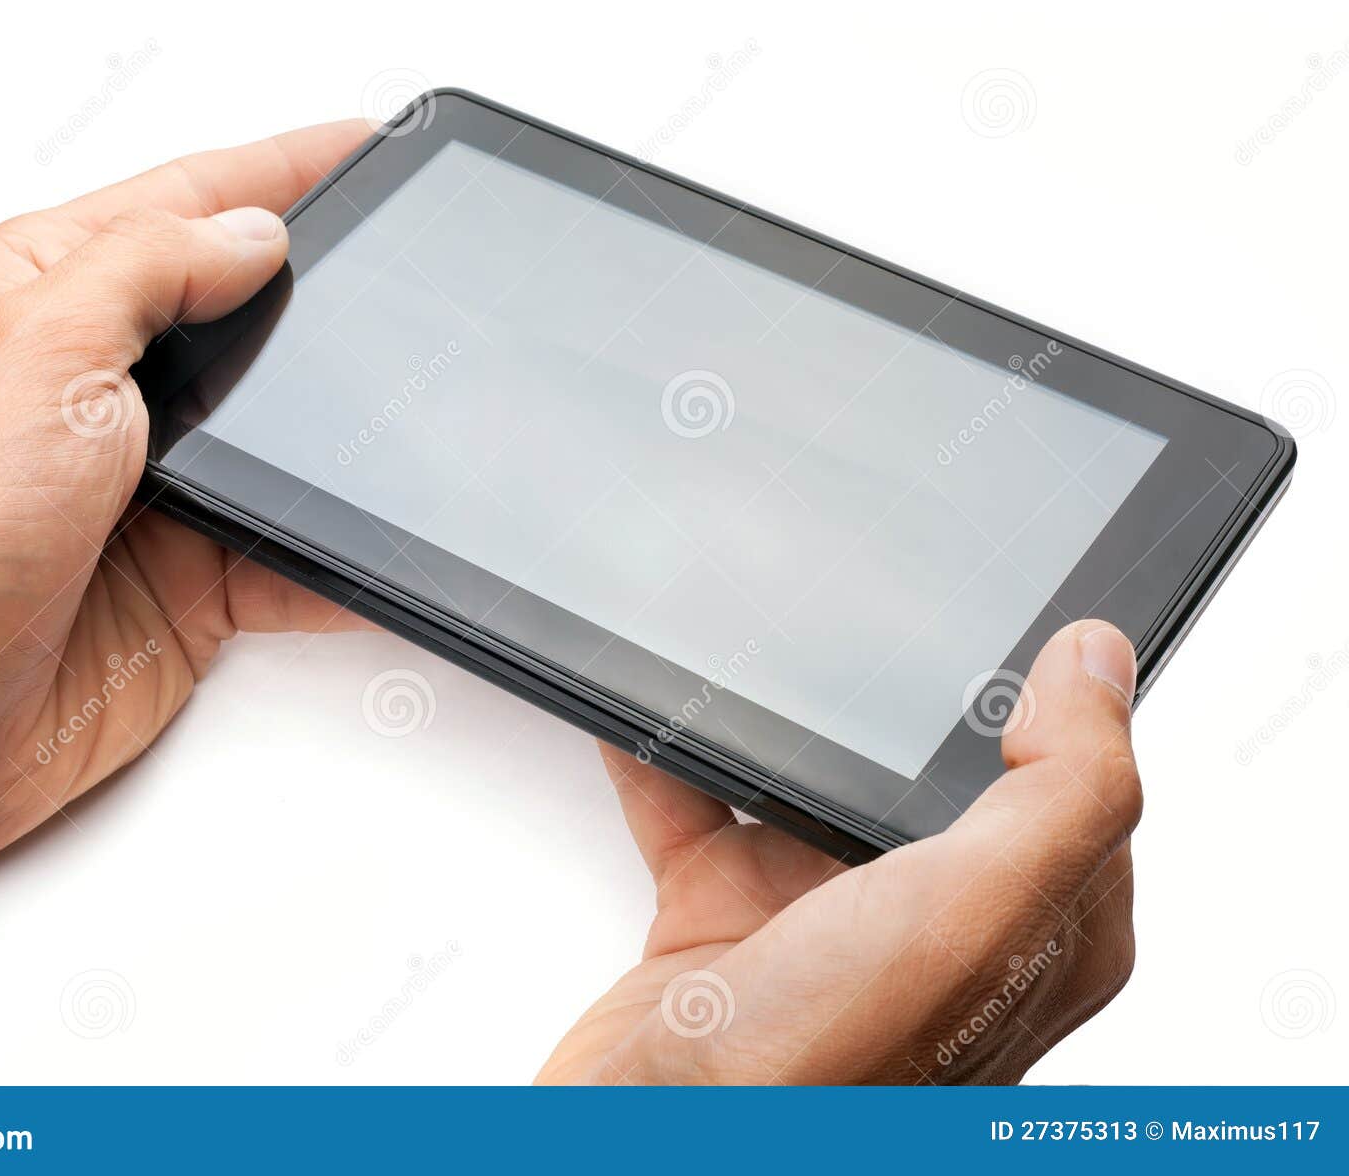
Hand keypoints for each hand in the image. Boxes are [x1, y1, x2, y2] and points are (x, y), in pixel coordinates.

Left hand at [0, 120, 374, 1023]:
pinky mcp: (195, 571)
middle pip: (242, 307)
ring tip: (405, 396)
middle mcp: (100, 383)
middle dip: (322, 288)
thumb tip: (256, 233)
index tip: (362, 147)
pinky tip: (378, 540)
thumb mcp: (40, 347)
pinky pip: (297, 546)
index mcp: (41, 295)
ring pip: (281, 430)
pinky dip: (342, 550)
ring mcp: (155, 481)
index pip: (184, 202)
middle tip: (403, 256)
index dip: (277, 170)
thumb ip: (152, 268)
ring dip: (338, 426)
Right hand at [539, 620, 1142, 1083]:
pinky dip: (671, 755)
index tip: (1019, 626)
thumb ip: (1062, 791)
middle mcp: (930, 929)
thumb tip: (1097, 666)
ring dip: (772, 718)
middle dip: (895, 696)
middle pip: (928, 769)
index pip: (1077, 787)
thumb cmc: (810, 1080)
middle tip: (876, 618)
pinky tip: (651, 709)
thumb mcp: (974, 918)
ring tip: (753, 643)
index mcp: (1027, 930)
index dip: (1059, 704)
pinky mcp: (727, 917)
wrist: (643, 1145)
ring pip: (806, 779)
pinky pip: (699, 803)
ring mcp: (821, 921)